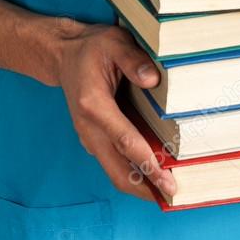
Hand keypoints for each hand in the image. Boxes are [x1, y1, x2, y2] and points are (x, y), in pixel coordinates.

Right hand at [54, 18, 176, 201]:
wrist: (64, 56)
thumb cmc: (92, 48)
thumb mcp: (114, 42)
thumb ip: (133, 60)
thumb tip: (153, 80)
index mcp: (93, 105)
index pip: (125, 141)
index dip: (148, 163)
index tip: (168, 181)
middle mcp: (89, 128)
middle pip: (118, 171)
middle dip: (147, 188)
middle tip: (175, 196)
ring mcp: (90, 137)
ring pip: (115, 172)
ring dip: (141, 185)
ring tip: (169, 192)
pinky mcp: (94, 140)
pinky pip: (114, 164)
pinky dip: (133, 174)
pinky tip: (154, 175)